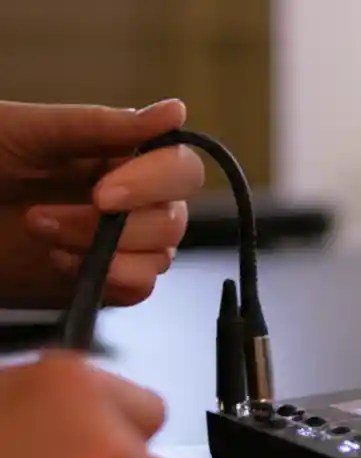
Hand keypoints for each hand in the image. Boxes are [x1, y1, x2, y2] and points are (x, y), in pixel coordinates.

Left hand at [0, 99, 204, 308]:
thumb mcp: (27, 131)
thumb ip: (102, 125)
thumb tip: (175, 112)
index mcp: (118, 155)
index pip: (179, 167)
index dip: (155, 181)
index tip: (103, 192)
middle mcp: (130, 200)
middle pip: (175, 217)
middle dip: (122, 224)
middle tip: (48, 216)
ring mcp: (118, 245)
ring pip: (160, 256)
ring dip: (103, 251)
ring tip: (39, 233)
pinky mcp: (102, 282)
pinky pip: (138, 288)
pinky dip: (106, 278)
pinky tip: (59, 261)